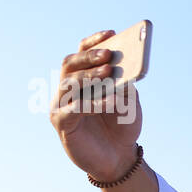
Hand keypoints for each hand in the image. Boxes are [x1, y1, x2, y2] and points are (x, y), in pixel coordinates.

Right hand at [49, 29, 142, 181]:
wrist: (119, 157)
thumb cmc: (121, 125)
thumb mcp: (129, 102)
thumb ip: (125, 85)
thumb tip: (123, 68)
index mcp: (83, 77)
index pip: (82, 52)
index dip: (94, 42)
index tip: (111, 33)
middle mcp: (68, 88)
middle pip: (70, 64)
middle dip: (89, 57)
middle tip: (108, 54)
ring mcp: (62, 104)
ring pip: (68, 84)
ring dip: (89, 77)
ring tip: (108, 73)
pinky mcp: (62, 123)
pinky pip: (73, 110)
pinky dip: (92, 103)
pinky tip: (110, 101)